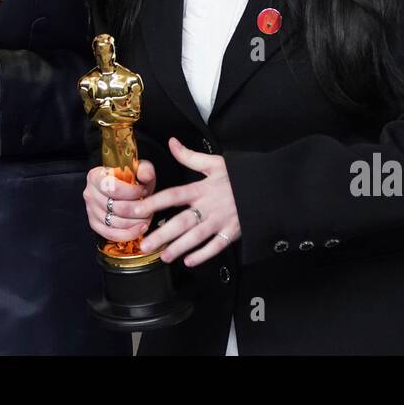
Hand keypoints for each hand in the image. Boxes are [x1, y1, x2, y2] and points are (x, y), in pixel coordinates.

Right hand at [83, 160, 156, 242]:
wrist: (125, 188)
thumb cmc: (131, 178)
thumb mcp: (140, 168)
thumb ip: (145, 170)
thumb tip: (146, 176)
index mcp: (96, 176)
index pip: (113, 188)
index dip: (132, 192)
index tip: (143, 191)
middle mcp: (90, 193)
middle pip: (116, 207)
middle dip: (137, 209)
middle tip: (150, 206)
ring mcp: (91, 211)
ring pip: (116, 222)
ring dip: (136, 222)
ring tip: (148, 216)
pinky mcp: (96, 225)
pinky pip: (112, 234)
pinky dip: (129, 233)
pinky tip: (141, 228)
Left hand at [136, 137, 240, 265]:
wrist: (267, 186)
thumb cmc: (238, 175)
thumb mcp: (214, 163)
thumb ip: (189, 156)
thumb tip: (172, 143)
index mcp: (201, 188)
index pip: (173, 196)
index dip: (153, 203)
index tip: (136, 209)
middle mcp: (208, 206)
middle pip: (181, 222)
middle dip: (162, 234)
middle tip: (145, 244)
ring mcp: (220, 221)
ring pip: (196, 237)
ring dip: (179, 247)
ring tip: (164, 256)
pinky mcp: (232, 232)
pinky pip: (216, 246)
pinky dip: (203, 254)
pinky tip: (190, 261)